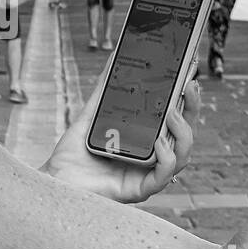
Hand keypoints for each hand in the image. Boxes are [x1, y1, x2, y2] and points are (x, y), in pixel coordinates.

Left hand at [41, 59, 200, 203]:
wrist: (55, 179)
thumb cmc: (74, 154)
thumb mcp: (90, 115)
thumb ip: (103, 90)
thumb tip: (115, 58)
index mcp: (146, 140)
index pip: (176, 119)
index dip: (188, 99)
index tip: (191, 74)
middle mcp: (152, 158)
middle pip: (185, 135)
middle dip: (192, 110)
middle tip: (190, 86)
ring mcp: (147, 174)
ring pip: (181, 157)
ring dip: (182, 134)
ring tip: (172, 114)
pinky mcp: (138, 190)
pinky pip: (162, 177)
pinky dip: (166, 159)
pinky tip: (158, 143)